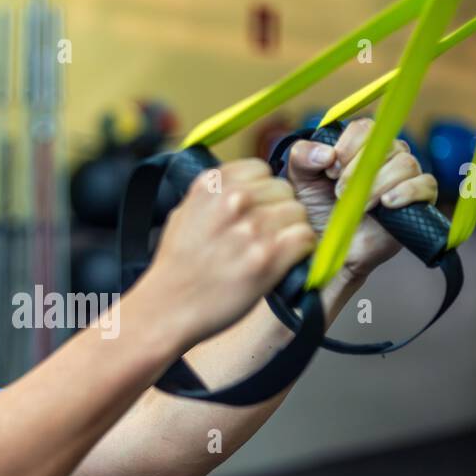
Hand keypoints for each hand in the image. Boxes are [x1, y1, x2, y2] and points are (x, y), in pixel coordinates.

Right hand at [141, 158, 314, 348]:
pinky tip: (284, 261)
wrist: (169, 307)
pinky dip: (301, 251)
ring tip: (271, 251)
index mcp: (212, 184)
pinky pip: (306, 238)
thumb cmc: (177, 267)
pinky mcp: (269, 256)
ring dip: (291, 232)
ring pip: (298, 213)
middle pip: (284, 190)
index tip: (254, 211)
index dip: (261, 192)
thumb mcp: (184, 213)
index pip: (261, 169)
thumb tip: (243, 186)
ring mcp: (252, 227)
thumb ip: (214, 195)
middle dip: (278, 211)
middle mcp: (233, 200)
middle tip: (263, 236)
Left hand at [285, 118, 437, 279]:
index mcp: (360, 147)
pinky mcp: (418, 201)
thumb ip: (302, 156)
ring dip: (379, 182)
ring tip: (360, 204)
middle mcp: (386, 158)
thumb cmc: (316, 212)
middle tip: (339, 192)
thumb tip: (327, 153)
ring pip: (406, 163)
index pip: (366, 128)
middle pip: (388, 144)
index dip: (349, 145)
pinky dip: (408, 191)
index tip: (330, 169)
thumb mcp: (300, 180)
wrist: (328, 249)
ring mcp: (404, 178)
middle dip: (359, 168)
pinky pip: (427, 184)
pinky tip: (387, 203)